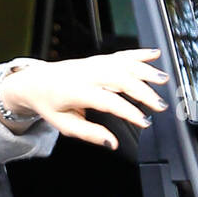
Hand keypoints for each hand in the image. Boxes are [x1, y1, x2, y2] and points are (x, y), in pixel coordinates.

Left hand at [0, 49, 169, 149]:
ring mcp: (92, 64)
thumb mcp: (63, 125)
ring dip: (145, 71)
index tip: (144, 122)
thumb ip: (89, 134)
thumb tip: (112, 143)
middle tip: (159, 106)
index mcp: (76, 91)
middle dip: (143, 92)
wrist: (34, 82)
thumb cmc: (48, 103)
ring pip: (123, 64)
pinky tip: (154, 54)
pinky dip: (138, 54)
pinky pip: (120, 54)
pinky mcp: (97, 59)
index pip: (107, 101)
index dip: (128, 111)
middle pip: (120, 79)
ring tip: (163, 80)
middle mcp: (86, 74)